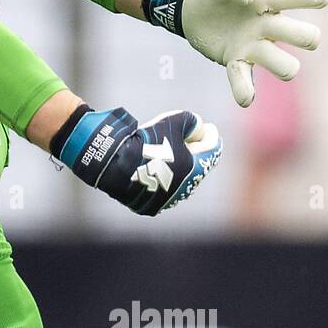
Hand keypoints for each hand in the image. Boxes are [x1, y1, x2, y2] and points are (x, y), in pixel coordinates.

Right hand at [50, 104, 222, 215]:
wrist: (114, 164)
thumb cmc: (144, 141)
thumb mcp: (169, 122)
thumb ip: (190, 120)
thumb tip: (197, 124)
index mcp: (195, 169)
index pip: (213, 150)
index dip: (211, 135)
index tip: (207, 127)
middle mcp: (185, 188)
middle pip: (198, 165)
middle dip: (195, 150)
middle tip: (187, 137)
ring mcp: (169, 199)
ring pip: (181, 180)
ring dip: (180, 167)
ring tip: (168, 153)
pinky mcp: (153, 207)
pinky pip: (164, 191)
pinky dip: (164, 179)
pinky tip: (155, 168)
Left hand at [182, 0, 327, 107]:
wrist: (193, 12)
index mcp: (268, 0)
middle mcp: (269, 26)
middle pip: (306, 37)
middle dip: (306, 37)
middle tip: (280, 29)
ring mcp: (254, 47)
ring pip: (285, 65)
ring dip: (282, 67)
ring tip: (257, 57)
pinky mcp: (235, 62)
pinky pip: (244, 81)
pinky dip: (245, 91)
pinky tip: (245, 98)